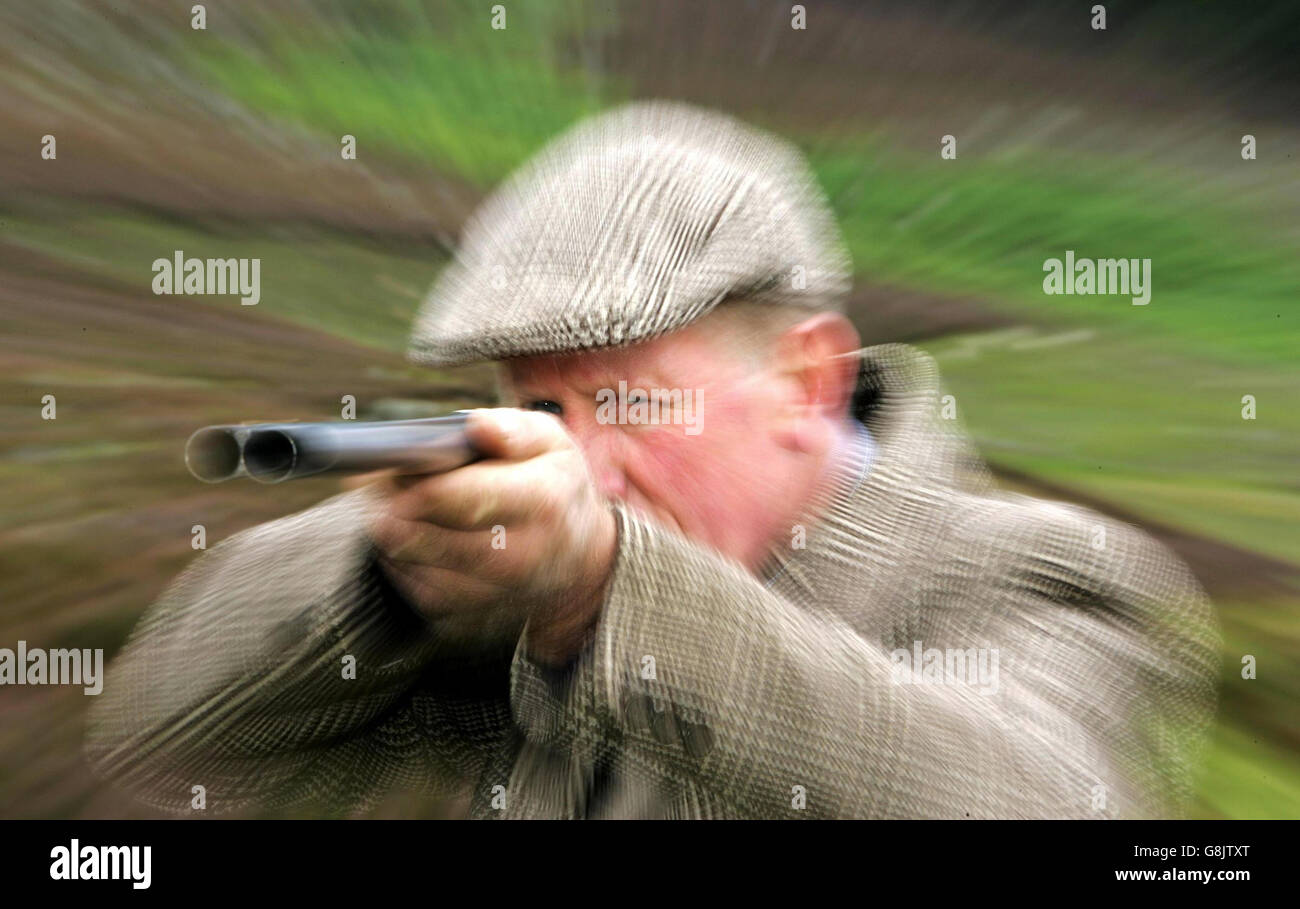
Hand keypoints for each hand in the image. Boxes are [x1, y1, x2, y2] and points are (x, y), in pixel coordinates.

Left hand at [357, 408, 616, 664]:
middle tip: (385, 484)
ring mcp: (492, 594)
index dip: (413, 483)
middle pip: (421, 534)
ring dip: (390, 531)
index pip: (457, 497)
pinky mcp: (466, 617)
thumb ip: (513, 428)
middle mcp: (520, 555)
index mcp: (541, 501)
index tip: (395, 469)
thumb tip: (477, 427)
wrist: (579, 563)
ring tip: (400, 508)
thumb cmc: (555, 489)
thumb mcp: (551, 444)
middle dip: (390, 504)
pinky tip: (414, 538)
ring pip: (408, 562)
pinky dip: (401, 560)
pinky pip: (411, 587)